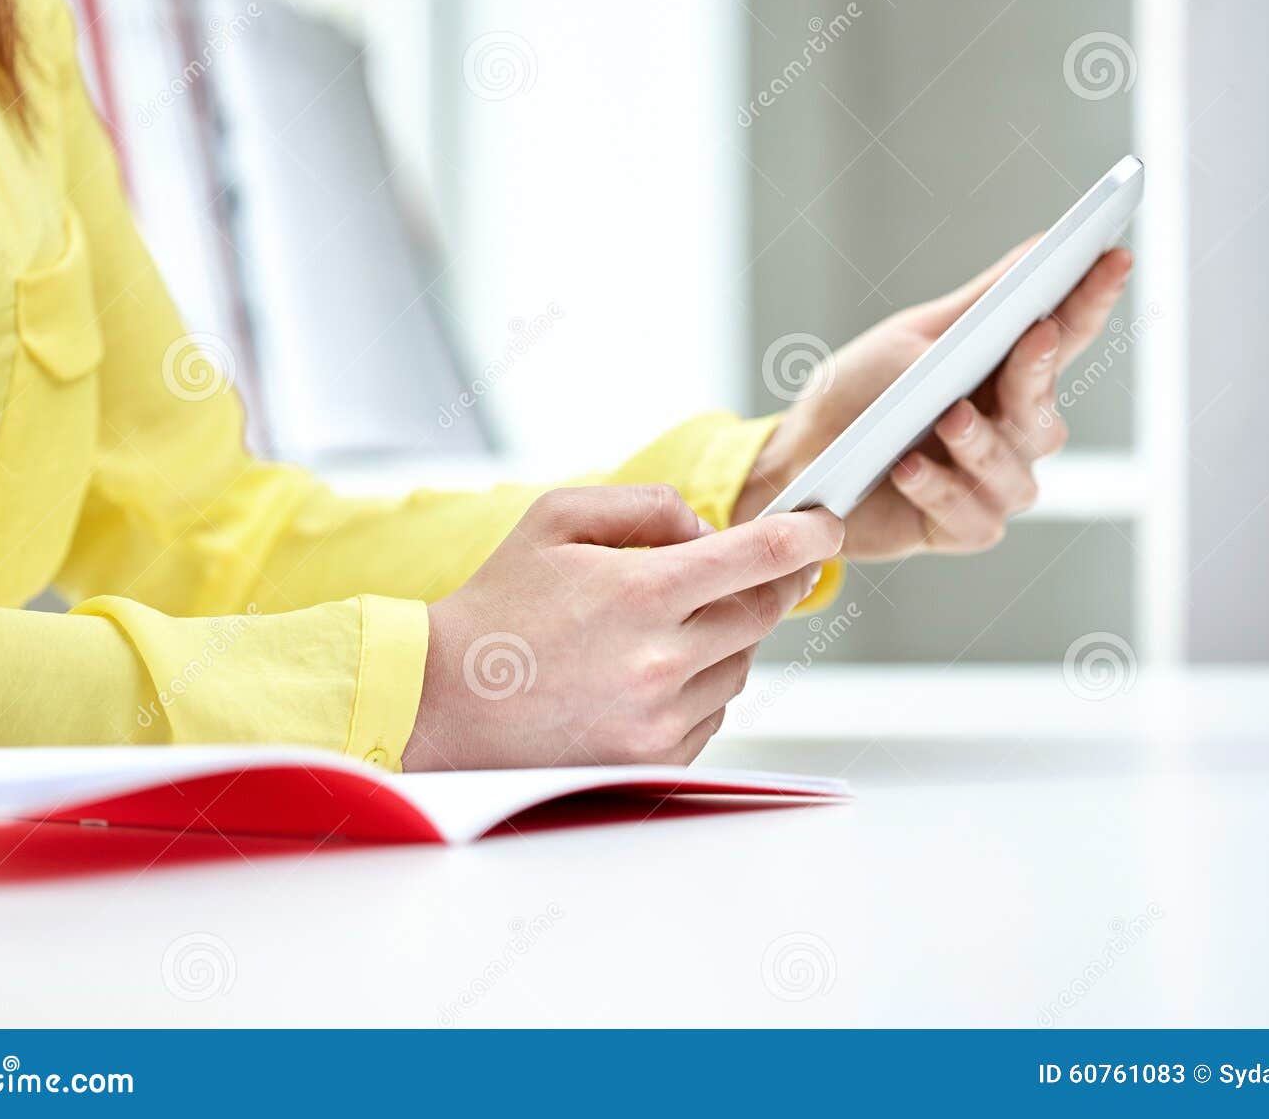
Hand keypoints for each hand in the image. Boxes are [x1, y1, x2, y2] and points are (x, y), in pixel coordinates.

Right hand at [402, 485, 843, 769]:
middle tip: (770, 566)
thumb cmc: (496, 607)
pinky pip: (712, 712)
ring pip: (740, 665)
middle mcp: (661, 660)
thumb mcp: (555, 519)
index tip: (826, 526)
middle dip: (773, 583)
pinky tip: (646, 674)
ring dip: (725, 638)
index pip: (759, 556)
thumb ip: (645, 506)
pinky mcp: (653, 760)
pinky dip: (699, 686)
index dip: (807, 535)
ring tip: (664, 627)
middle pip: (762, 613)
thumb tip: (707, 530)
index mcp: (642, 592)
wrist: (442, 703)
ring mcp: (660, 718)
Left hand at [732, 240, 1132, 560]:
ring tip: (948, 419)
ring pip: (1014, 474)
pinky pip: (971, 517)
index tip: (1115, 257)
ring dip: (981, 444)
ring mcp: (992, 486)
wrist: (802, 458)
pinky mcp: (962, 529)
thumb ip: (983, 303)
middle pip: (1046, 413)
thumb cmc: (861, 395)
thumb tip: (1045, 244)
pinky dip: (939, 491)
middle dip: (1039, 376)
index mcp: (1007, 378)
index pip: (1065, 337)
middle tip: (1032, 339)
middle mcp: (1013, 435)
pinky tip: (908, 468)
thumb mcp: (915, 338)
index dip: (1094, 299)